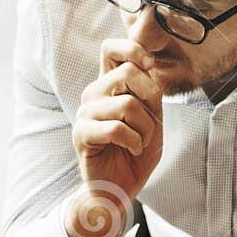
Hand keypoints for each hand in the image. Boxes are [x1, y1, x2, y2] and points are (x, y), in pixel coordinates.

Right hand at [66, 38, 163, 236]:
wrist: (119, 188)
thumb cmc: (135, 152)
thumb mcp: (153, 117)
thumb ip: (151, 92)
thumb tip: (151, 68)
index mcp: (109, 84)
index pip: (112, 48)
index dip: (135, 51)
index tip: (151, 69)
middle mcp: (94, 94)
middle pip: (126, 71)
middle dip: (150, 98)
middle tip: (150, 122)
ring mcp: (86, 113)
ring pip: (126, 103)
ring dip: (145, 127)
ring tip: (141, 141)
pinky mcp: (82, 134)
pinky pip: (116, 128)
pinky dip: (134, 141)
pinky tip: (133, 149)